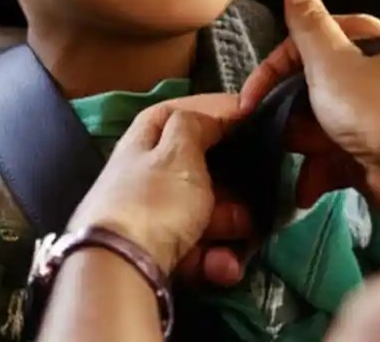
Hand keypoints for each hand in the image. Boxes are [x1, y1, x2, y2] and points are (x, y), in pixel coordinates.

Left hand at [66, 94, 251, 282]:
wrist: (119, 270)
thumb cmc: (154, 200)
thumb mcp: (178, 152)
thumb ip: (194, 125)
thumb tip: (206, 115)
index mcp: (143, 143)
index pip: (175, 113)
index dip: (211, 109)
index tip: (248, 112)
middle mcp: (144, 178)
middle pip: (197, 169)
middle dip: (233, 183)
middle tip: (260, 188)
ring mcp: (150, 219)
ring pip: (202, 214)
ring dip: (230, 224)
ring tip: (249, 235)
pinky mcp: (158, 256)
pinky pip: (195, 250)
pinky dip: (214, 258)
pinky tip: (225, 266)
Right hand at [241, 0, 379, 217]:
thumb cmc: (379, 110)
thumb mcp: (332, 60)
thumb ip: (307, 25)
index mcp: (363, 43)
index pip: (305, 45)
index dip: (273, 69)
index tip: (250, 97)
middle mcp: (367, 76)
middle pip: (308, 88)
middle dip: (285, 113)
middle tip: (267, 130)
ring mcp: (368, 117)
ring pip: (316, 126)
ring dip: (299, 147)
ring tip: (290, 161)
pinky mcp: (369, 154)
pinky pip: (331, 159)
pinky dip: (316, 174)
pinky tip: (304, 189)